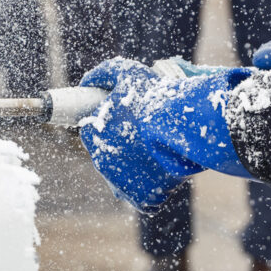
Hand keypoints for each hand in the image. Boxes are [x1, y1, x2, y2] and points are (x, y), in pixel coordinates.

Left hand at [77, 58, 252, 210]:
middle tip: (146, 134)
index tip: (128, 120)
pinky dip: (152, 187)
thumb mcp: (127, 72)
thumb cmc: (154, 97)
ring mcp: (121, 184)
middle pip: (108, 155)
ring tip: (157, 152)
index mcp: (93, 134)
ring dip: (136, 167)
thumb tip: (86, 82)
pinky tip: (163, 171)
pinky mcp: (141, 198)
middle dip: (123, 146)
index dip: (110, 124)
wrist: (183, 126)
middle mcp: (102, 163)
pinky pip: (142, 196)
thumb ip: (103, 74)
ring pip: (124, 177)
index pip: (93, 131)